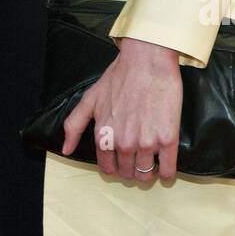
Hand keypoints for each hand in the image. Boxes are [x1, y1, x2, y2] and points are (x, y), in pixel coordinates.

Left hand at [61, 38, 181, 180]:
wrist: (147, 60)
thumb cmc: (119, 76)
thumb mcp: (90, 99)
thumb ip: (74, 125)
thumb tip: (66, 150)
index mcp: (104, 136)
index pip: (107, 168)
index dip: (114, 166)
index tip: (122, 161)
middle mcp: (123, 144)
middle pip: (127, 173)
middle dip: (131, 169)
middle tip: (137, 159)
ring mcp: (146, 143)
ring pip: (146, 174)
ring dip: (148, 173)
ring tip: (152, 162)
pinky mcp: (167, 139)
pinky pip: (168, 170)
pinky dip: (167, 173)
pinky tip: (165, 167)